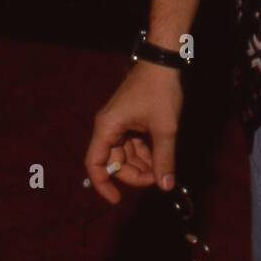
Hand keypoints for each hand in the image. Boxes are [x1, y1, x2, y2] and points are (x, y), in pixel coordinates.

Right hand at [84, 61, 183, 204]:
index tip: (118, 199)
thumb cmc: (160, 91)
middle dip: (134, 174)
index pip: (95, 164)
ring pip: (125, 154)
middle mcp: (109, 127)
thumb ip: (164, 158)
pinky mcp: (131, 119)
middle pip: (114, 162)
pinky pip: (133, 143)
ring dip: (142, 164)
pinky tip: (161, 157)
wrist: (164, 61)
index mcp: (107, 128)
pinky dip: (146, 153)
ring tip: (162, 169)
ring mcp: (120, 123)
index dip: (103, 185)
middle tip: (157, 179)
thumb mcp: (164, 128)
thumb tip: (165, 186)